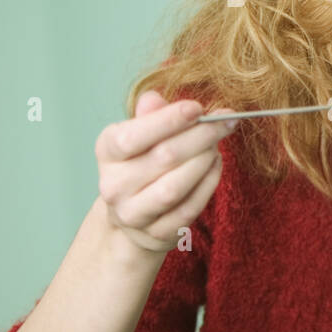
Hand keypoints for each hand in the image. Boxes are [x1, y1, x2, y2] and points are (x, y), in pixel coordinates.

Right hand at [95, 90, 236, 255]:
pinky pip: (190, 207)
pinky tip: (217, 165)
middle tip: (225, 121)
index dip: (168, 120)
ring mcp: (133, 213)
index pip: (132, 136)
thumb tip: (155, 97)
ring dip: (205, 161)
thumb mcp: (141, 134)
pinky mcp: (158, 233)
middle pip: (164, 158)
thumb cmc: (143, 163)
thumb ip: (150, 116)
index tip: (198, 108)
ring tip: (218, 144)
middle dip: (201, 136)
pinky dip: (209, 183)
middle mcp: (114, 185)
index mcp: (106, 152)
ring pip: (176, 186)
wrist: (134, 215)